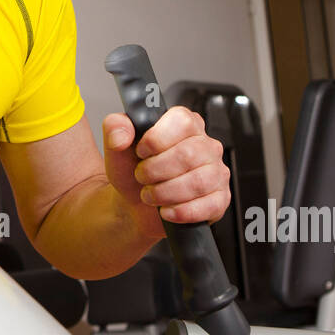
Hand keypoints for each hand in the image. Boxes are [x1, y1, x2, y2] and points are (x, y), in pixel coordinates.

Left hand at [102, 106, 230, 240]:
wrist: (134, 204)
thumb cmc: (133, 171)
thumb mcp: (117, 146)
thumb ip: (115, 128)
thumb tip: (123, 134)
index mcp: (186, 124)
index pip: (182, 122)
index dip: (157, 139)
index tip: (141, 152)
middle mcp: (206, 145)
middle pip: (188, 154)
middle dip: (156, 170)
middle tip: (142, 177)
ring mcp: (216, 172)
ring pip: (198, 182)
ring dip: (166, 192)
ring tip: (151, 195)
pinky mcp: (219, 199)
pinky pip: (208, 206)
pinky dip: (181, 212)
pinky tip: (166, 210)